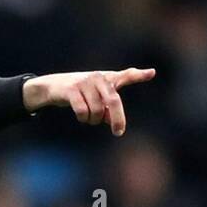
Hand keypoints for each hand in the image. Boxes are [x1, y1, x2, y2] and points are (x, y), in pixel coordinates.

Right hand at [22, 67, 155, 135]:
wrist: (54, 86)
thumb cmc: (81, 94)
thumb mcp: (96, 100)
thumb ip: (108, 110)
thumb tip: (112, 122)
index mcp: (108, 79)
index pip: (126, 76)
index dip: (139, 75)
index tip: (152, 73)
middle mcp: (99, 78)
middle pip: (113, 101)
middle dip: (117, 119)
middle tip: (118, 133)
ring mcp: (85, 82)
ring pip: (96, 110)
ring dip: (93, 120)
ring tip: (89, 119)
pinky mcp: (72, 90)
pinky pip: (82, 111)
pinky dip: (83, 119)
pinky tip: (81, 118)